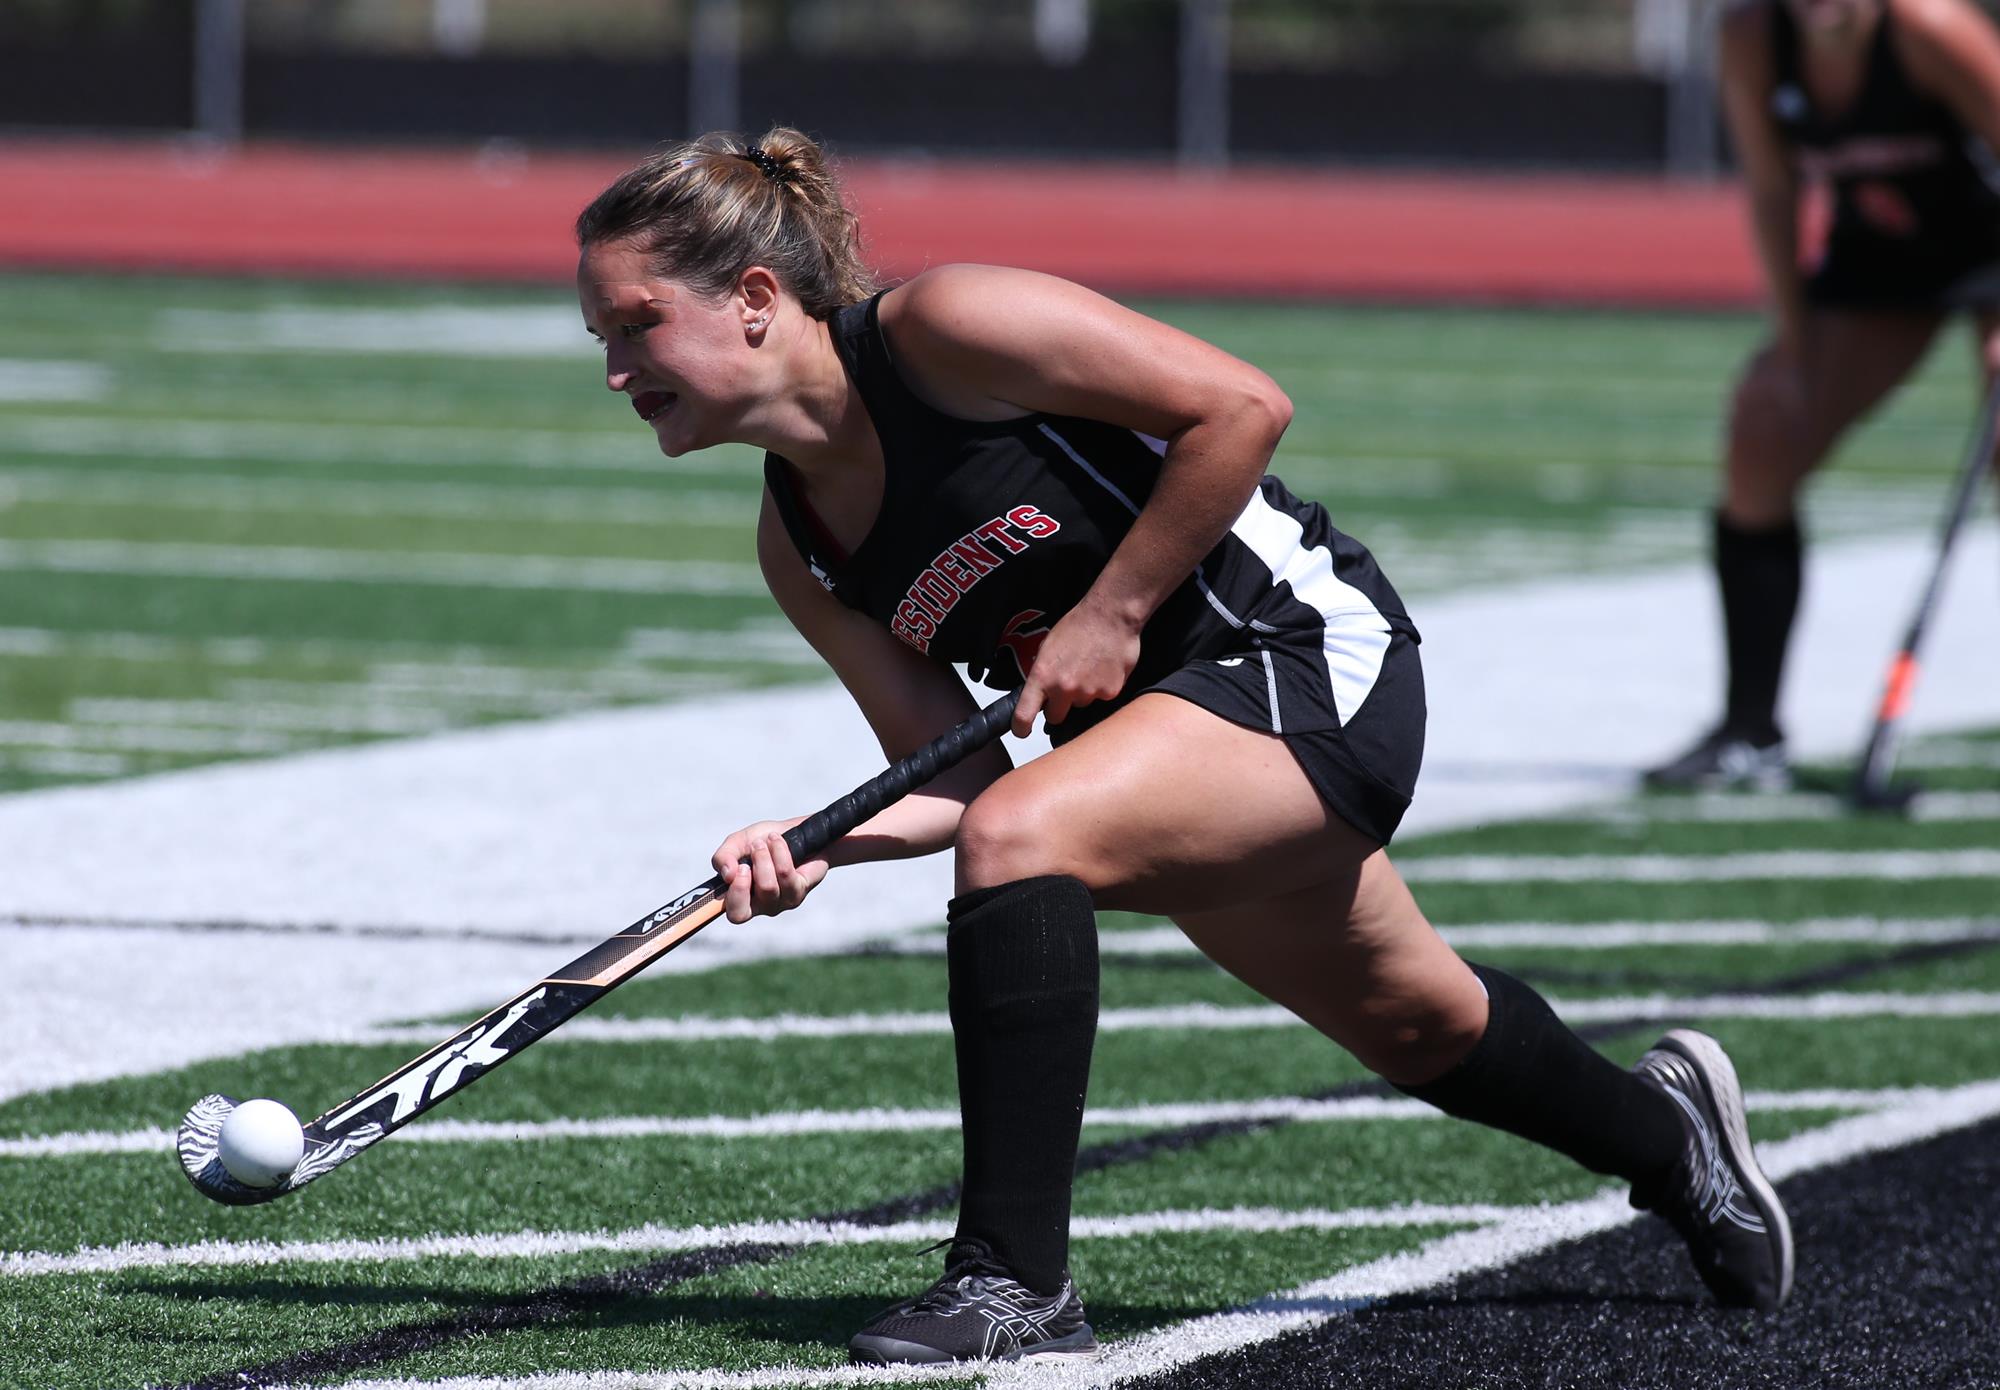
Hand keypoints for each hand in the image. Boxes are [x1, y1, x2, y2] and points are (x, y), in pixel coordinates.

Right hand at [711, 818, 828, 922]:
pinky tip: (778, 840)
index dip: (708, 915)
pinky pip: (784, 874)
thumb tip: (726, 874)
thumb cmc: (767, 841)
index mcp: (740, 897)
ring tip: (765, 841)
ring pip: (765, 887)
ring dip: (763, 857)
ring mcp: (780, 902)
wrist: (802, 831)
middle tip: (745, 864)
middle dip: (740, 885)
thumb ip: (725, 856)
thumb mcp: (740, 842)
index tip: (706, 897)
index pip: (725, 914)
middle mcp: (760, 905)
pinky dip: (779, 851)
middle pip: (739, 912)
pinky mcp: (799, 892)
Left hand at [1013, 598, 1142, 736]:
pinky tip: (1103, 668)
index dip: (1021, 727)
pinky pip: (1102, 697)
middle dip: (1059, 707)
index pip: (1024, 714)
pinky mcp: (1110, 692)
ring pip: (1081, 705)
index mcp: (1042, 676)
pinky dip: (1102, 687)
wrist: (1110, 615)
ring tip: (1089, 667)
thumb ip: (1043, 673)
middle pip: (1056, 717)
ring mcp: (1088, 692)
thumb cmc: (1079, 625)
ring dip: (1083, 693)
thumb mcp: (1048, 647)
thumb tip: (1040, 689)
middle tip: (1066, 688)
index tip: (1022, 730)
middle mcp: (1064, 688)